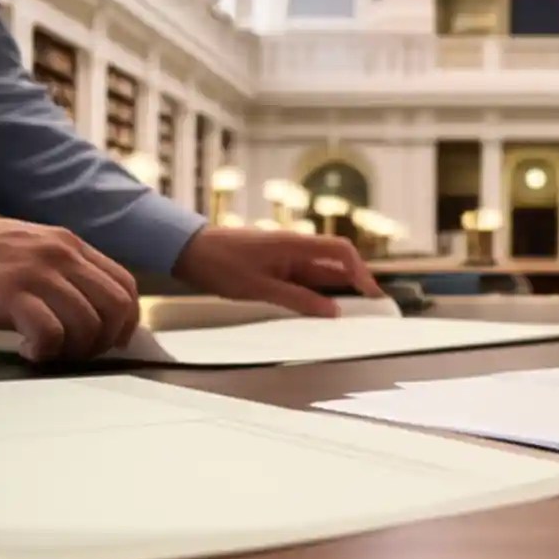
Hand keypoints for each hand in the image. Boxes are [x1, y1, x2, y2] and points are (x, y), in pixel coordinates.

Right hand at [0, 211, 138, 361]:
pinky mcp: (9, 295)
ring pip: (88, 323)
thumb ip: (67, 271)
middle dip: (105, 339)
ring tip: (48, 350)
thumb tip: (97, 309)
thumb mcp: (33, 250)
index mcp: (70, 245)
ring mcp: (36, 274)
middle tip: (78, 352)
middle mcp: (61, 255)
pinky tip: (26, 350)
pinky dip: (45, 351)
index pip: (124, 285)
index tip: (114, 340)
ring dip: (74, 349)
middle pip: (115, 307)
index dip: (127, 319)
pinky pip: (51, 334)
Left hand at [173, 227, 382, 316]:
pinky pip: (302, 278)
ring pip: (319, 273)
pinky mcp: (275, 264)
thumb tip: (332, 311)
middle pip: (335, 263)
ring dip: (334, 291)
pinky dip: (314, 293)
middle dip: (354, 283)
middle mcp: (294, 246)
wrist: (187, 250)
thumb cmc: (220, 263)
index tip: (371, 294)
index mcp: (294, 244)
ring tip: (347, 314)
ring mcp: (285, 255)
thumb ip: (298, 299)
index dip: (361, 272)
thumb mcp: (259, 287)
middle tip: (369, 307)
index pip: (341, 252)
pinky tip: (315, 310)